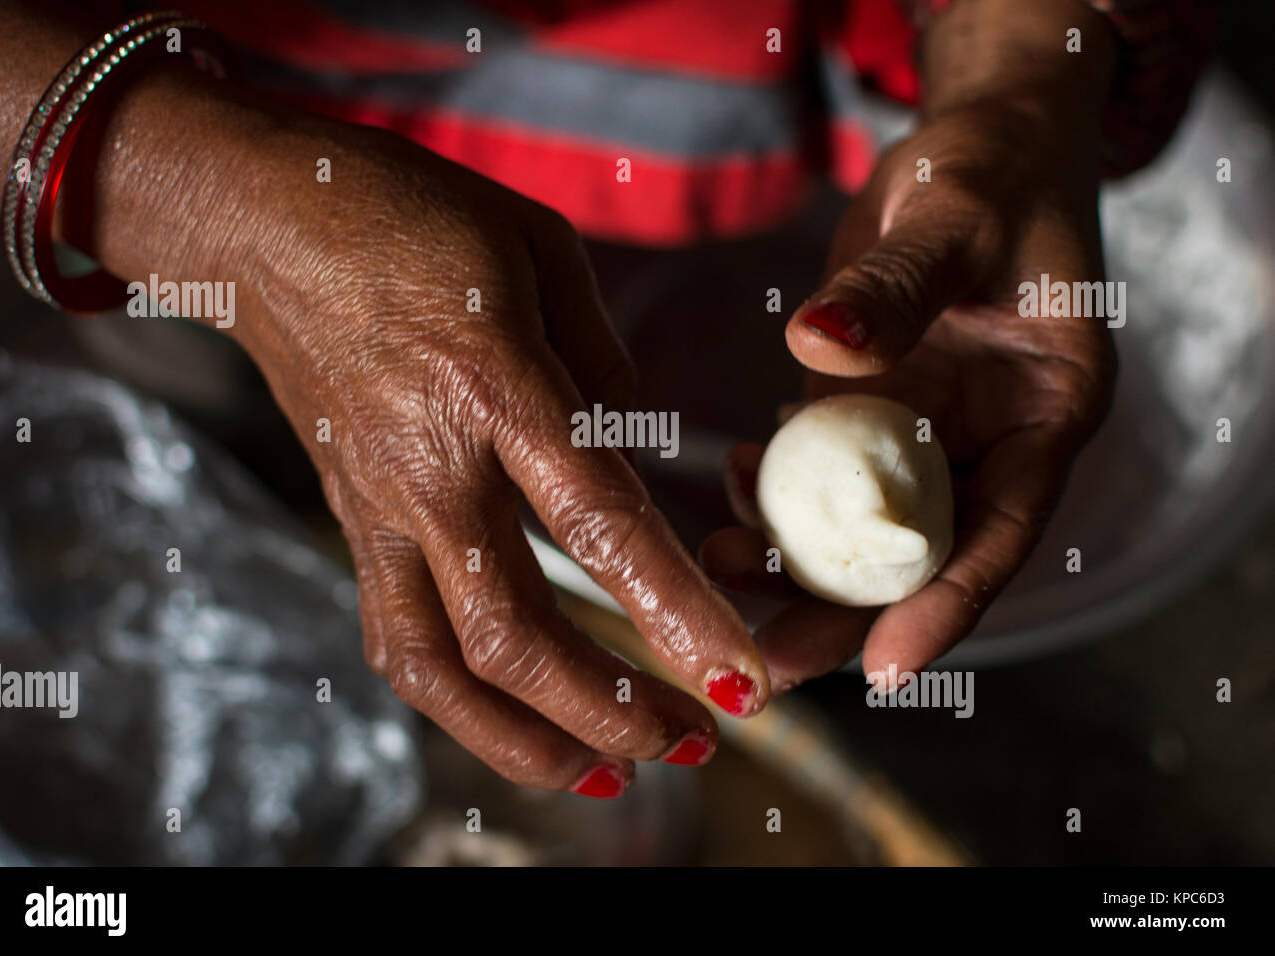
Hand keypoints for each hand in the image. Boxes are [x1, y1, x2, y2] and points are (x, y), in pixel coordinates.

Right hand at [229, 126, 769, 793]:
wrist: (267, 220)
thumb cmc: (416, 217)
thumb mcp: (542, 253)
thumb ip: (603, 370)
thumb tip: (636, 463)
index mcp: (495, 385)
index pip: (601, 525)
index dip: (674, 613)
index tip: (740, 681)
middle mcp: (431, 467)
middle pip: (511, 633)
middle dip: (608, 710)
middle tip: (693, 743)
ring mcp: (377, 506)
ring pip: (437, 666)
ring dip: (523, 739)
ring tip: (606, 771)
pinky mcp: (351, 521)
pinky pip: (398, 635)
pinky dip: (459, 700)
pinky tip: (513, 719)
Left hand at [700, 102, 1116, 691]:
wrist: (974, 147)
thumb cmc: (992, 172)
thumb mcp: (956, 217)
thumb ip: (898, 285)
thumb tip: (819, 347)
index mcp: (1046, 413)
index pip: (1001, 533)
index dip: (944, 607)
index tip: (883, 670)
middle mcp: (988, 439)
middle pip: (919, 552)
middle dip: (845, 614)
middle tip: (767, 663)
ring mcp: (925, 429)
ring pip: (861, 523)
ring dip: (793, 556)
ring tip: (718, 564)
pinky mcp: (871, 408)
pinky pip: (821, 469)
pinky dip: (776, 486)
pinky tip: (730, 480)